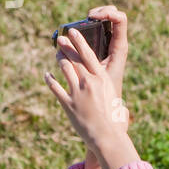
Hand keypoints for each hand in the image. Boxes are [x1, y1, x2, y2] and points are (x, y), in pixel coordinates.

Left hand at [46, 25, 138, 168]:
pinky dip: (50, 80)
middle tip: (60, 39)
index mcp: (102, 79)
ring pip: (64, 70)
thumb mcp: (116, 102)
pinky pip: (55, 88)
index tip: (73, 32)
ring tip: (56, 54)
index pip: (88, 55)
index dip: (79, 41)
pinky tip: (47, 75)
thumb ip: (113, 97)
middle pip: (74, 59)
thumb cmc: (115, 122)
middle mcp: (89, 82)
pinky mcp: (67, 104)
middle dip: (65, 47)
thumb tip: (121, 107)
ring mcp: (77, 92)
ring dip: (59, 60)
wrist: (106, 136)